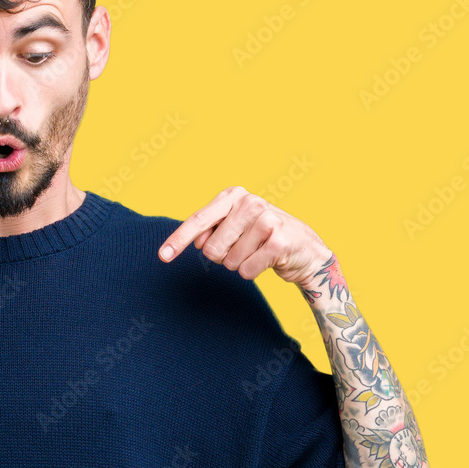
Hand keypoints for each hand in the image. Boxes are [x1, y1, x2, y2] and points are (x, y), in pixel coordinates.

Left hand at [157, 186, 330, 287]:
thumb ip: (210, 231)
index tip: (162, 256)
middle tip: (243, 248)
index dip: (178, 240)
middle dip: (222, 257)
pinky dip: (252, 272)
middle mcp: (249, 202)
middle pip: (211, 249)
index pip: (198, 220)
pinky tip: (268, 261)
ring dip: (240, 264)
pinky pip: (246, 270)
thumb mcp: (233, 227)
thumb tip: (199, 244)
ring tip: (258, 252)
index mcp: (232, 195)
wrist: (306, 249)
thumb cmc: (261, 237)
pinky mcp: (279, 241)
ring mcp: (267, 220)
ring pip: (229, 262)